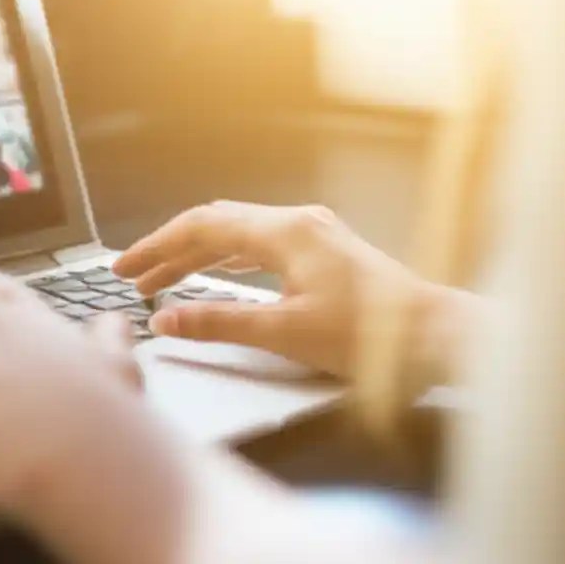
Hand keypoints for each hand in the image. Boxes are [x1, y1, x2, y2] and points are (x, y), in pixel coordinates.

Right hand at [113, 201, 462, 382]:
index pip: (202, 227)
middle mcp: (299, 223)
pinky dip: (227, 261)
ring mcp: (315, 235)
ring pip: (238, 236)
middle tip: (134, 277)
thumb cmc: (373, 337)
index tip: (125, 269)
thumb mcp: (284, 332)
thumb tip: (166, 321)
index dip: (156, 248)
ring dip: (197, 257)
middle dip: (170, 250)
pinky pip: (260, 246)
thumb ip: (219, 323)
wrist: (439, 340)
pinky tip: (215, 277)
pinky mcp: (326, 253)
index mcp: (286, 231)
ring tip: (163, 282)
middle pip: (216, 225)